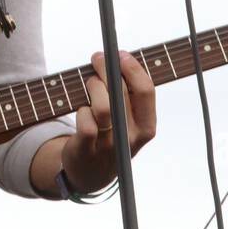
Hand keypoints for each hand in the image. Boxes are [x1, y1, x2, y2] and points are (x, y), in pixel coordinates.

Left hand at [59, 50, 155, 195]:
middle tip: (98, 58)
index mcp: (146, 127)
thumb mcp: (128, 120)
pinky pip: (85, 125)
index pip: (146, 91)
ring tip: (90, 82)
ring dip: (93, 87)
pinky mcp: (87, 151)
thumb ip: (129, 94)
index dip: (133, 68)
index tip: (121, 55)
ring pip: (103, 108)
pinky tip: (82, 108)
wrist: (90, 173)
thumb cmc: (110, 134)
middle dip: (107, 69)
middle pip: (122, 95)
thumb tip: (119, 57)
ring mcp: (109, 146)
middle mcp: (130, 138)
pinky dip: (81, 111)